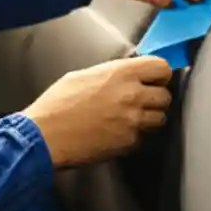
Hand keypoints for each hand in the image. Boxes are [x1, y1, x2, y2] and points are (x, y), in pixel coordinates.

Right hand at [22, 56, 173, 167]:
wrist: (45, 136)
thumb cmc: (57, 105)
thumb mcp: (83, 75)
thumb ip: (112, 74)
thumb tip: (126, 75)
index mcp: (121, 73)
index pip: (162, 68)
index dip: (159, 75)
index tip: (155, 80)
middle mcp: (132, 95)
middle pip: (165, 96)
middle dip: (155, 99)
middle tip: (141, 102)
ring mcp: (132, 121)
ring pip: (160, 119)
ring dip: (149, 119)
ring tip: (129, 119)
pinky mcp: (128, 142)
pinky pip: (142, 138)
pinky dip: (134, 136)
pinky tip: (116, 132)